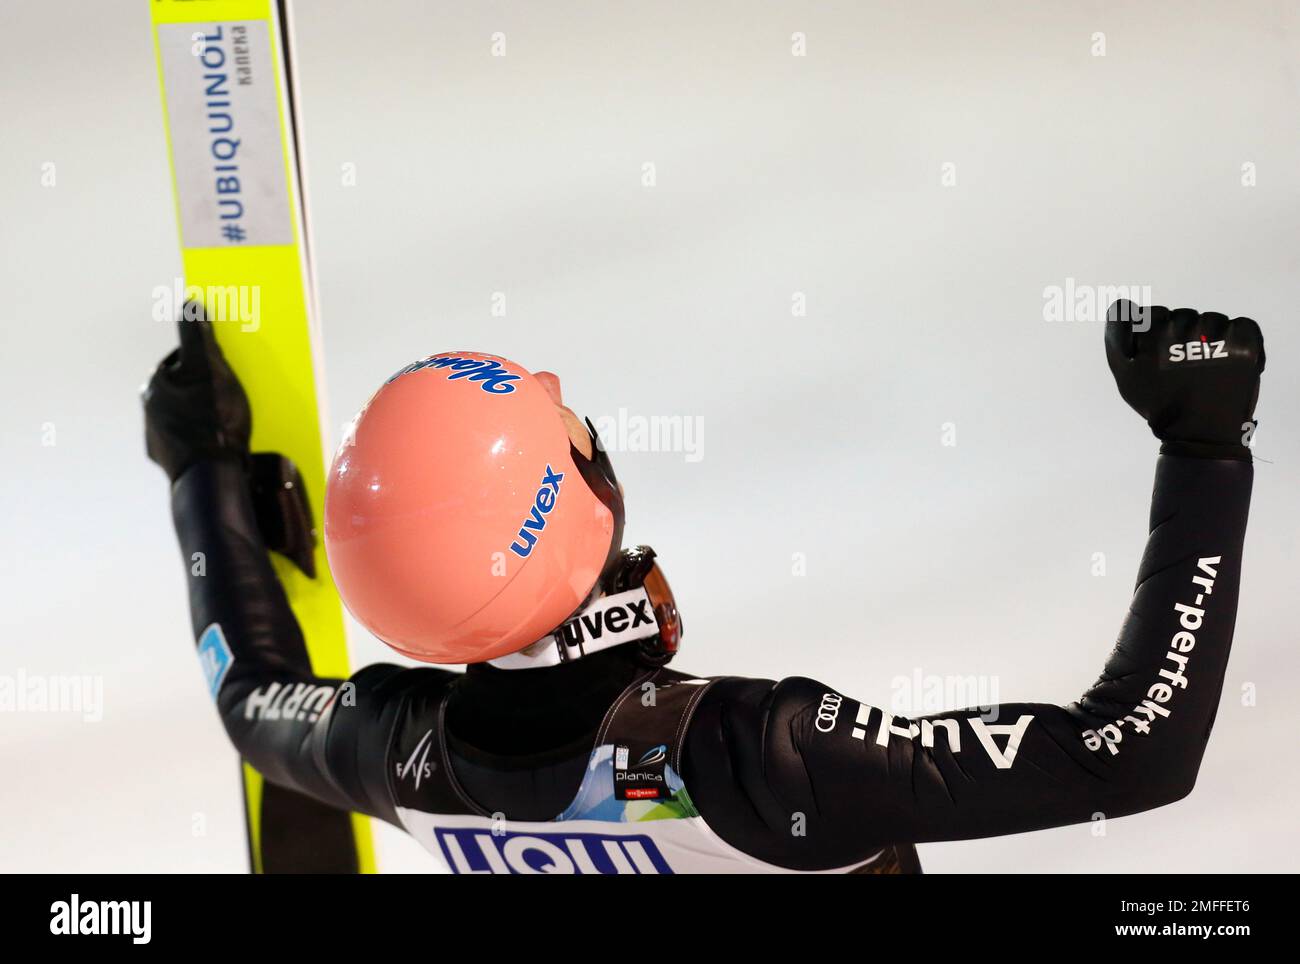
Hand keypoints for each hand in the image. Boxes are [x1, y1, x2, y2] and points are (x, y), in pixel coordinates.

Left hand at [143, 303, 251, 481]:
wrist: (211, 478)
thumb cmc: (213, 420)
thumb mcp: (211, 369)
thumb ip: (197, 335)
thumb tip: (189, 302)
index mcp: (155, 384)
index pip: (183, 358)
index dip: (208, 359)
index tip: (229, 367)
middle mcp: (149, 408)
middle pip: (185, 386)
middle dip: (207, 387)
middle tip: (234, 395)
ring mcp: (157, 436)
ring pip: (186, 413)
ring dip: (205, 413)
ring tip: (231, 421)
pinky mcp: (169, 460)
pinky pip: (189, 440)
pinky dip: (203, 437)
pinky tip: (222, 442)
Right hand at [1105, 301, 1263, 458]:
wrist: (1200, 432)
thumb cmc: (1159, 404)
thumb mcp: (1124, 376)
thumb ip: (1116, 338)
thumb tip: (1122, 306)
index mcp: (1152, 333)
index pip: (1153, 314)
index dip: (1153, 335)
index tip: (1159, 357)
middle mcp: (1184, 328)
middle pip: (1183, 317)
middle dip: (1182, 337)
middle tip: (1184, 367)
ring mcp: (1217, 335)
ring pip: (1212, 320)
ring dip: (1210, 338)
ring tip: (1207, 367)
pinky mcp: (1246, 343)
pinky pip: (1243, 325)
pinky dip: (1238, 339)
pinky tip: (1229, 360)